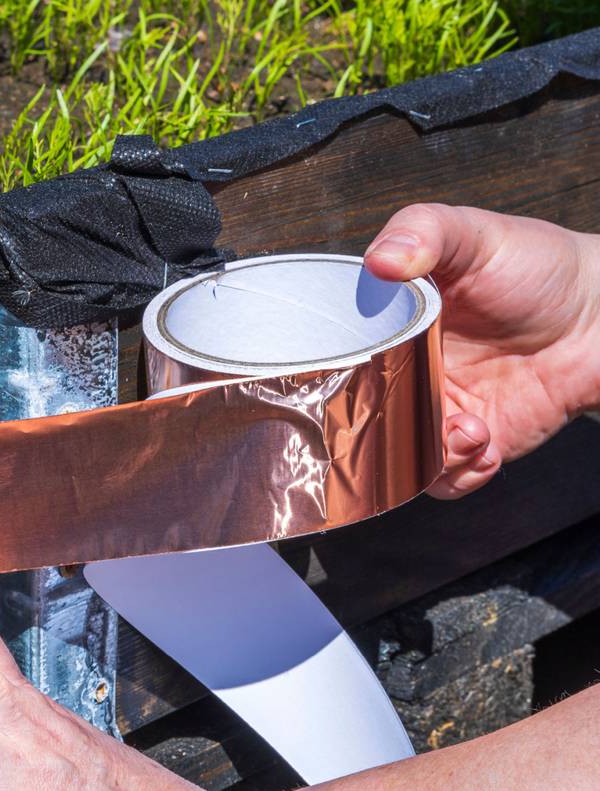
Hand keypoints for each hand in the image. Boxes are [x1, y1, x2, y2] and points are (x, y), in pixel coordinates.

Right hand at [364, 204, 599, 498]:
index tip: (354, 383)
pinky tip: (484, 447)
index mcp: (388, 327)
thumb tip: (381, 260)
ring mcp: (436, 409)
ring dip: (422, 459)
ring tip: (467, 432)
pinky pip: (445, 479)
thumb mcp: (473, 234)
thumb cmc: (536, 265)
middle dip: (374, 431)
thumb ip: (422, 231)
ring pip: (394, 456)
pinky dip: (459, 476)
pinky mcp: (474, 441)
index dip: (334, 380)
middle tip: (413, 412)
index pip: (336, 362)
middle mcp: (403, 372)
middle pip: (355, 418)